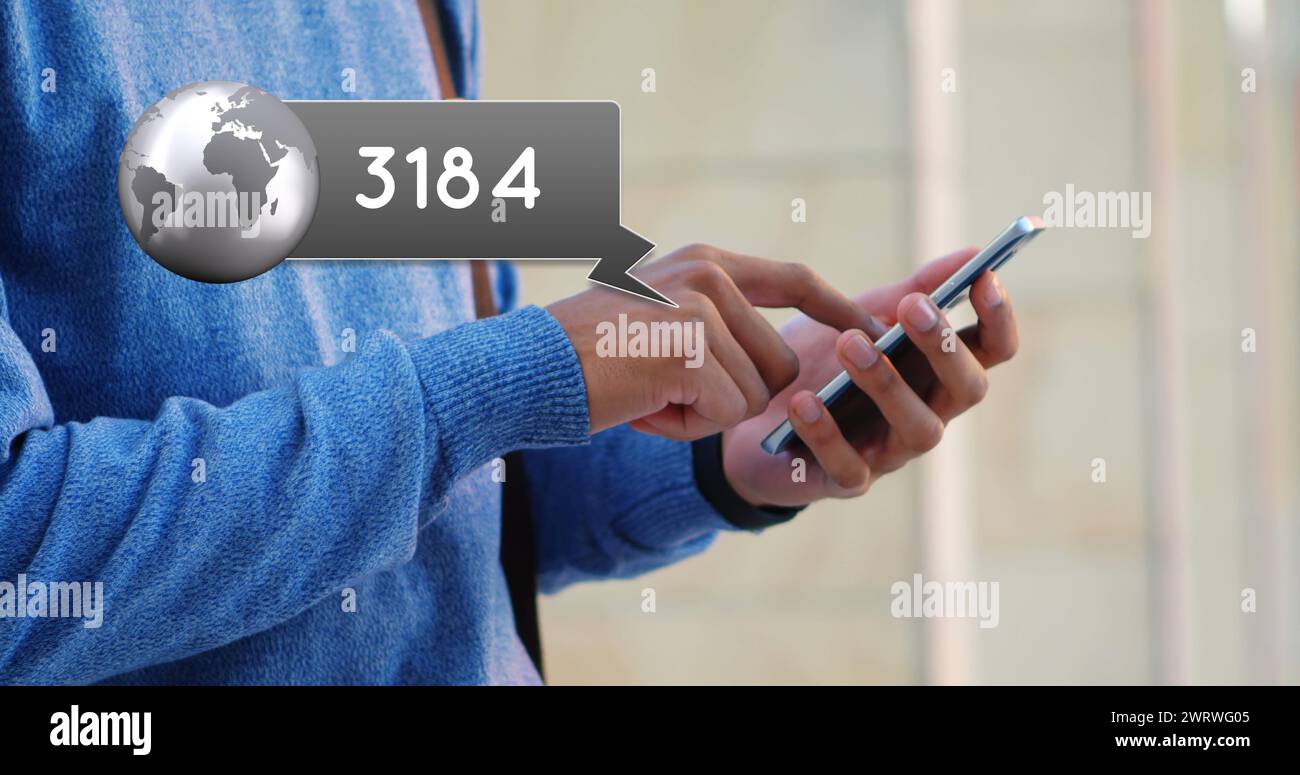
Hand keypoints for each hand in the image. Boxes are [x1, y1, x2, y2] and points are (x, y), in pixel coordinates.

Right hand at [547, 244, 873, 436]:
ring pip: (752, 395)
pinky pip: (724, 415)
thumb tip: (782, 367)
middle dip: (733, 395)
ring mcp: (703, 307)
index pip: (795, 279)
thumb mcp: (660, 317)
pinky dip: (684, 427)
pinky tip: (644, 406)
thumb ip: (718, 323)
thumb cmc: (590, 357)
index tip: (870, 328)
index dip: (836, 308)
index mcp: (705, 262)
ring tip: (649, 391)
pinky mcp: (694, 348)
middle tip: (667, 387)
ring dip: (703, 414)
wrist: (531, 371)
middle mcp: (709, 274)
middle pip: (779, 362)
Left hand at [721, 248, 1019, 507]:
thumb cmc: (819, 365)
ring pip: (920, 430)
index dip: (998, 319)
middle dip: (944, 347)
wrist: (753, 420)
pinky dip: (826, 433)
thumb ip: (912, 291)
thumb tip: (971, 253)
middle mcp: (926, 415)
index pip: (991, 351)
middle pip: (967, 389)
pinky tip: (803, 401)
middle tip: (911, 307)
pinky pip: (849, 467)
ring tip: (849, 344)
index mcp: (936, 373)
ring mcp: (890, 452)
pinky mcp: (845, 482)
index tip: (984, 279)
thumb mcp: (859, 318)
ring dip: (888, 385)